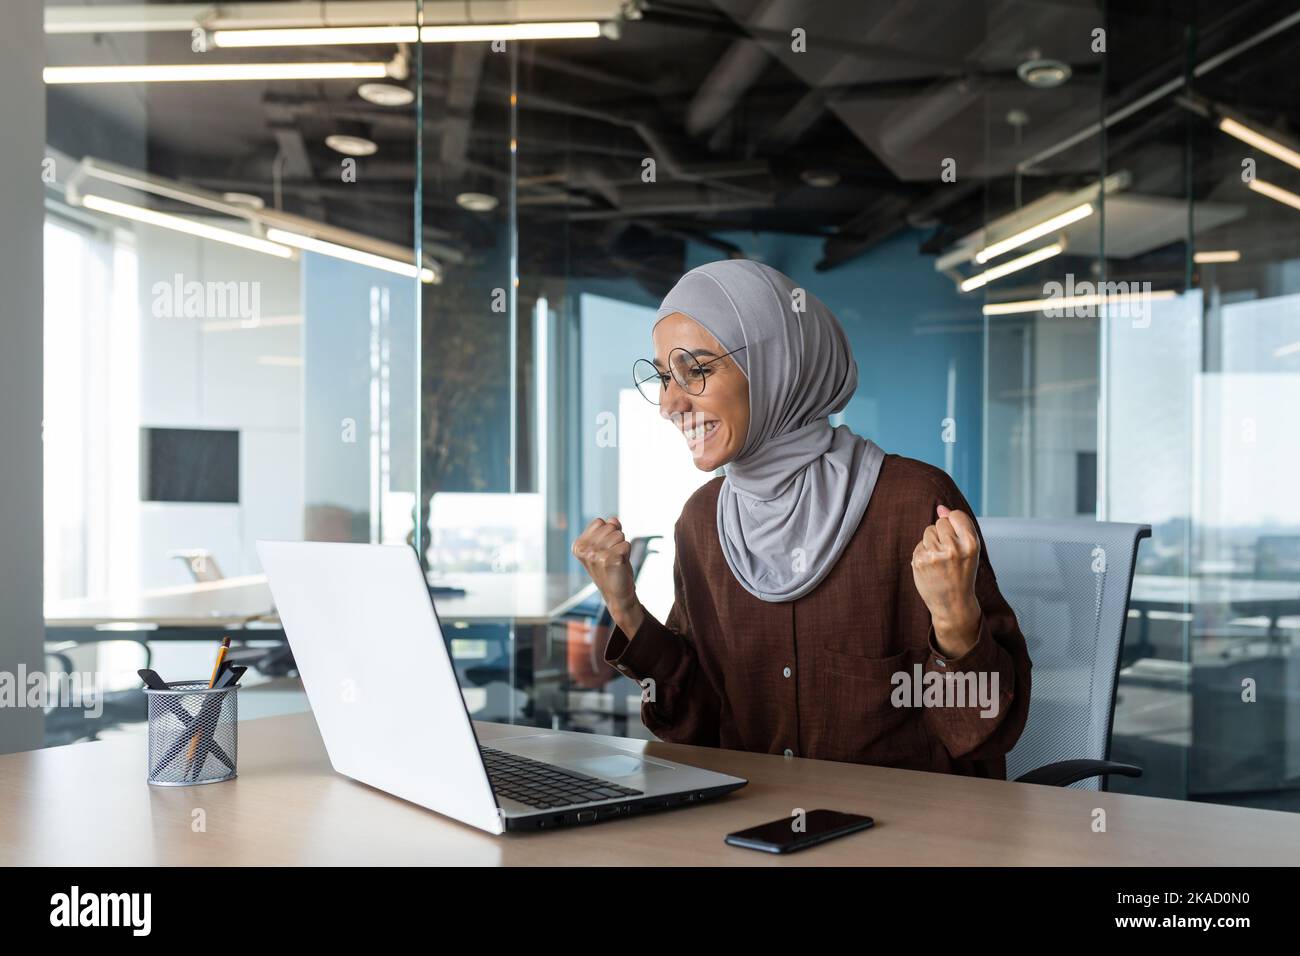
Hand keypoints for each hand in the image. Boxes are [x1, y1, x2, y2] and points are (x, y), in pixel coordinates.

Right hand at [572, 517, 643, 634]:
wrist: (617, 594)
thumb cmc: (611, 569)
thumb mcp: (606, 546)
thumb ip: (609, 530)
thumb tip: (613, 519)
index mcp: (579, 545)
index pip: (599, 522)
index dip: (608, 533)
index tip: (605, 549)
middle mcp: (584, 550)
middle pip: (610, 526)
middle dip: (616, 539)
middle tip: (613, 556)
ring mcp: (596, 555)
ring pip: (619, 535)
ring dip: (622, 546)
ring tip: (616, 561)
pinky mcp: (610, 560)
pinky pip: (626, 544)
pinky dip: (628, 553)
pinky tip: (621, 565)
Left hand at [911, 505, 981, 656]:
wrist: (953, 603)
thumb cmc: (963, 573)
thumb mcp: (969, 550)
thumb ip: (958, 526)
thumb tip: (940, 507)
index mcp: (971, 544)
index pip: (956, 515)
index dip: (954, 524)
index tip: (957, 538)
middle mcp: (953, 549)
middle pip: (940, 522)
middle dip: (943, 534)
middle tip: (949, 554)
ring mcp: (935, 555)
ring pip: (928, 531)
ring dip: (932, 542)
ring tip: (940, 560)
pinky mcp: (919, 561)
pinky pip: (919, 544)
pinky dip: (923, 552)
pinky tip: (931, 566)